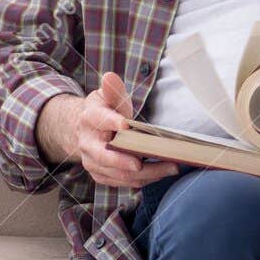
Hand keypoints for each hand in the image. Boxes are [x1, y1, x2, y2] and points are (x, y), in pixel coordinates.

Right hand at [75, 71, 179, 188]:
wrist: (87, 132)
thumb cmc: (104, 112)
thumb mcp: (107, 97)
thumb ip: (112, 90)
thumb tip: (110, 77)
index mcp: (89, 119)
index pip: (99, 119)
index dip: (111, 122)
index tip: (125, 124)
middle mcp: (87, 144)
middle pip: (106, 156)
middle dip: (127, 161)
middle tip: (148, 162)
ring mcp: (93, 162)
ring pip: (119, 174)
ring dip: (147, 173)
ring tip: (171, 167)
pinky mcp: (102, 175)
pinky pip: (124, 182)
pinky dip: (144, 180)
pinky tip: (161, 173)